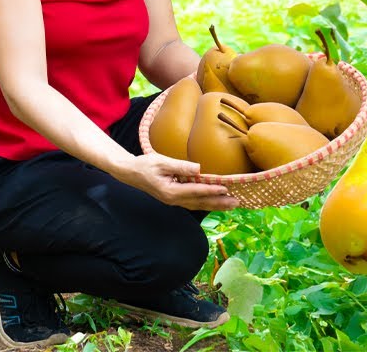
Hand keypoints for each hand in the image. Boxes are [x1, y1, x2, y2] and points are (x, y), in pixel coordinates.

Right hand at [121, 153, 239, 211]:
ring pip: (198, 205)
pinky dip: (206, 203)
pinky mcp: (174, 198)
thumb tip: (199, 169)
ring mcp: (174, 201)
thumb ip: (180, 166)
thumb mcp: (161, 162)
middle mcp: (173, 199)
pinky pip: (193, 203)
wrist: (130, 173)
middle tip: (236, 202)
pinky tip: (215, 202)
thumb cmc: (145, 165)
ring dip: (215, 205)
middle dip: (219, 203)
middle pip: (200, 202)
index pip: (196, 191)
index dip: (211, 190)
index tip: (225, 189)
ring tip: (231, 205)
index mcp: (171, 191)